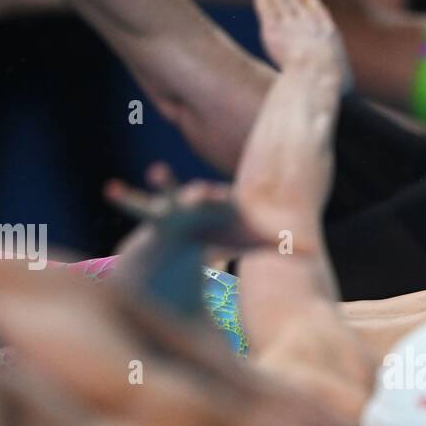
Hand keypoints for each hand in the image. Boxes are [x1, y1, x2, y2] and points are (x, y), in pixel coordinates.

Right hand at [106, 163, 265, 255]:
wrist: (198, 233)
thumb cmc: (226, 233)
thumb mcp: (250, 241)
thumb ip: (277, 245)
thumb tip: (314, 253)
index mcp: (222, 206)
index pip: (224, 203)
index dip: (222, 202)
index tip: (221, 198)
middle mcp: (198, 201)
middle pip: (198, 196)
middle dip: (198, 194)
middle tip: (200, 191)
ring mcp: (174, 206)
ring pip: (165, 194)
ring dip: (162, 184)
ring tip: (155, 172)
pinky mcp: (155, 216)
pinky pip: (137, 206)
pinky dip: (126, 198)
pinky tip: (111, 188)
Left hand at [253, 0, 352, 89]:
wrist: (316, 75)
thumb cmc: (332, 81)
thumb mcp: (344, 78)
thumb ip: (341, 74)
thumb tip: (346, 84)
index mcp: (327, 29)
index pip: (316, 8)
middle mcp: (308, 22)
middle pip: (296, 0)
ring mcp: (290, 24)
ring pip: (280, 0)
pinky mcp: (272, 30)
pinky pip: (266, 8)